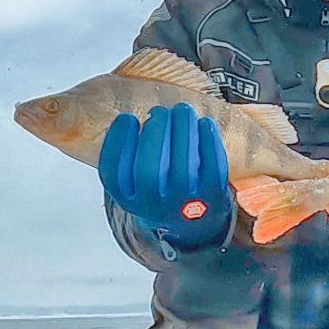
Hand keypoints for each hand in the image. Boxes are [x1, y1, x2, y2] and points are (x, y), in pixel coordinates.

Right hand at [100, 102, 231, 248]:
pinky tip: (203, 123)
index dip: (118, 140)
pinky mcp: (214, 196)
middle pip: (150, 172)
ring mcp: (185, 205)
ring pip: (183, 168)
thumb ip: (126, 153)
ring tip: (181, 110)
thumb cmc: (161, 186)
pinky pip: (213, 167)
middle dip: (155, 132)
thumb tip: (127, 119)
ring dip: (183, 130)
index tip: (127, 117)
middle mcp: (155, 206)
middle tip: (159, 111)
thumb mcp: (134, 179)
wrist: (193, 218)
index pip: (115, 173)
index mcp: (129, 200)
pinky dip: (208, 140)